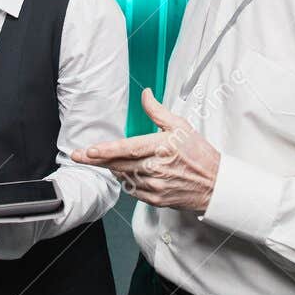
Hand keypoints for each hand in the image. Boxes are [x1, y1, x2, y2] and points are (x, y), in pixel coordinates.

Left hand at [71, 88, 220, 213]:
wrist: (215, 185)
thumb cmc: (199, 154)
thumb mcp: (181, 126)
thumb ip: (158, 111)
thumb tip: (145, 94)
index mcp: (162, 147)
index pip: (128, 149)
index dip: (106, 151)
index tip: (88, 151)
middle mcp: (157, 168)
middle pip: (119, 164)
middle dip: (96, 160)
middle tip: (79, 156)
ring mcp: (155, 186)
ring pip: (124, 176)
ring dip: (113, 168)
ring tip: (108, 160)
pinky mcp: (155, 199)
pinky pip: (132, 189)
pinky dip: (126, 179)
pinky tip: (126, 172)